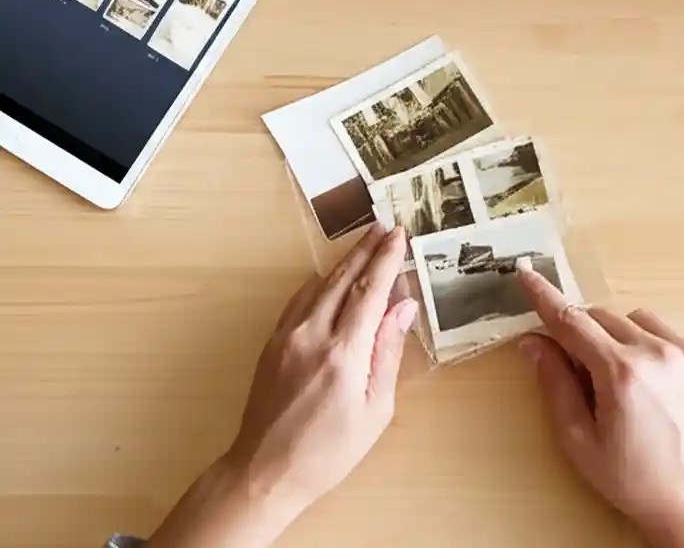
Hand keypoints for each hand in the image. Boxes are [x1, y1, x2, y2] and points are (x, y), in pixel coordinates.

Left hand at [148, 225, 417, 547]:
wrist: (264, 472)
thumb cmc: (328, 452)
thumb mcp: (375, 410)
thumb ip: (388, 353)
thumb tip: (404, 308)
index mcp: (344, 354)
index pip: (370, 292)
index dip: (387, 260)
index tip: (399, 236)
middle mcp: (312, 336)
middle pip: (343, 279)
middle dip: (366, 250)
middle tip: (385, 226)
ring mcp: (286, 337)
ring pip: (318, 285)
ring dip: (344, 262)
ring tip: (365, 242)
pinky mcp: (271, 344)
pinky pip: (299, 300)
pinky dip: (320, 282)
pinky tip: (331, 276)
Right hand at [516, 261, 683, 547]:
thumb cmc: (632, 478)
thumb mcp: (579, 439)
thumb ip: (554, 384)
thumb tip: (534, 342)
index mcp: (620, 373)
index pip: (571, 321)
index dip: (544, 297)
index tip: (526, 275)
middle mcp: (657, 353)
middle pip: (601, 316)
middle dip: (581, 334)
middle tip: (578, 373)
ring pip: (633, 318)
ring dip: (614, 336)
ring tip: (616, 379)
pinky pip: (664, 331)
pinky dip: (645, 342)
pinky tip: (645, 379)